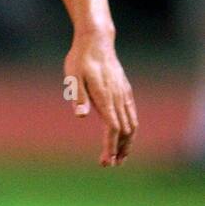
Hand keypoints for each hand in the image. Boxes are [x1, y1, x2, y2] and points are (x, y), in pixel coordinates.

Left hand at [65, 31, 137, 165]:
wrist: (96, 41)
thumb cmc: (80, 59)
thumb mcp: (73, 75)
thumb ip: (78, 96)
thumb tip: (81, 116)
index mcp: (105, 96)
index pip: (112, 128)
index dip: (110, 146)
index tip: (106, 161)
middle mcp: (118, 97)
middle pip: (125, 131)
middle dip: (119, 150)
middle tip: (110, 165)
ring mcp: (124, 94)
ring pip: (132, 124)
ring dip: (127, 143)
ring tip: (119, 157)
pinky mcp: (125, 91)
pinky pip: (132, 115)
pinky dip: (130, 131)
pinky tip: (124, 137)